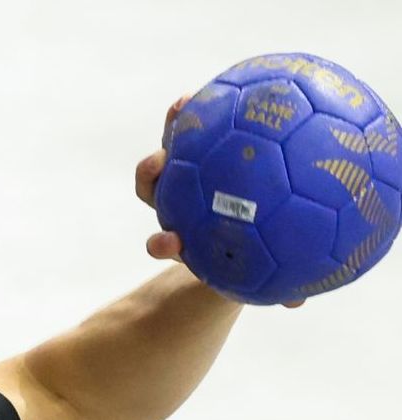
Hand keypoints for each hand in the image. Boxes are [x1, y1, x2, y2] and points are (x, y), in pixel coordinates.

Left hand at [140, 94, 306, 302]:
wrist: (242, 235)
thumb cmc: (253, 255)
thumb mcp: (265, 272)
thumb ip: (277, 287)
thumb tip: (299, 303)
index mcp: (186, 239)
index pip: (164, 243)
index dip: (161, 244)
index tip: (165, 243)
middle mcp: (179, 207)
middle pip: (156, 192)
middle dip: (151, 177)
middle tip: (158, 163)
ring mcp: (187, 178)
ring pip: (174, 153)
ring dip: (176, 130)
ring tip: (183, 104)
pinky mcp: (200, 149)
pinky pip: (202, 126)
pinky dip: (207, 109)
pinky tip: (231, 86)